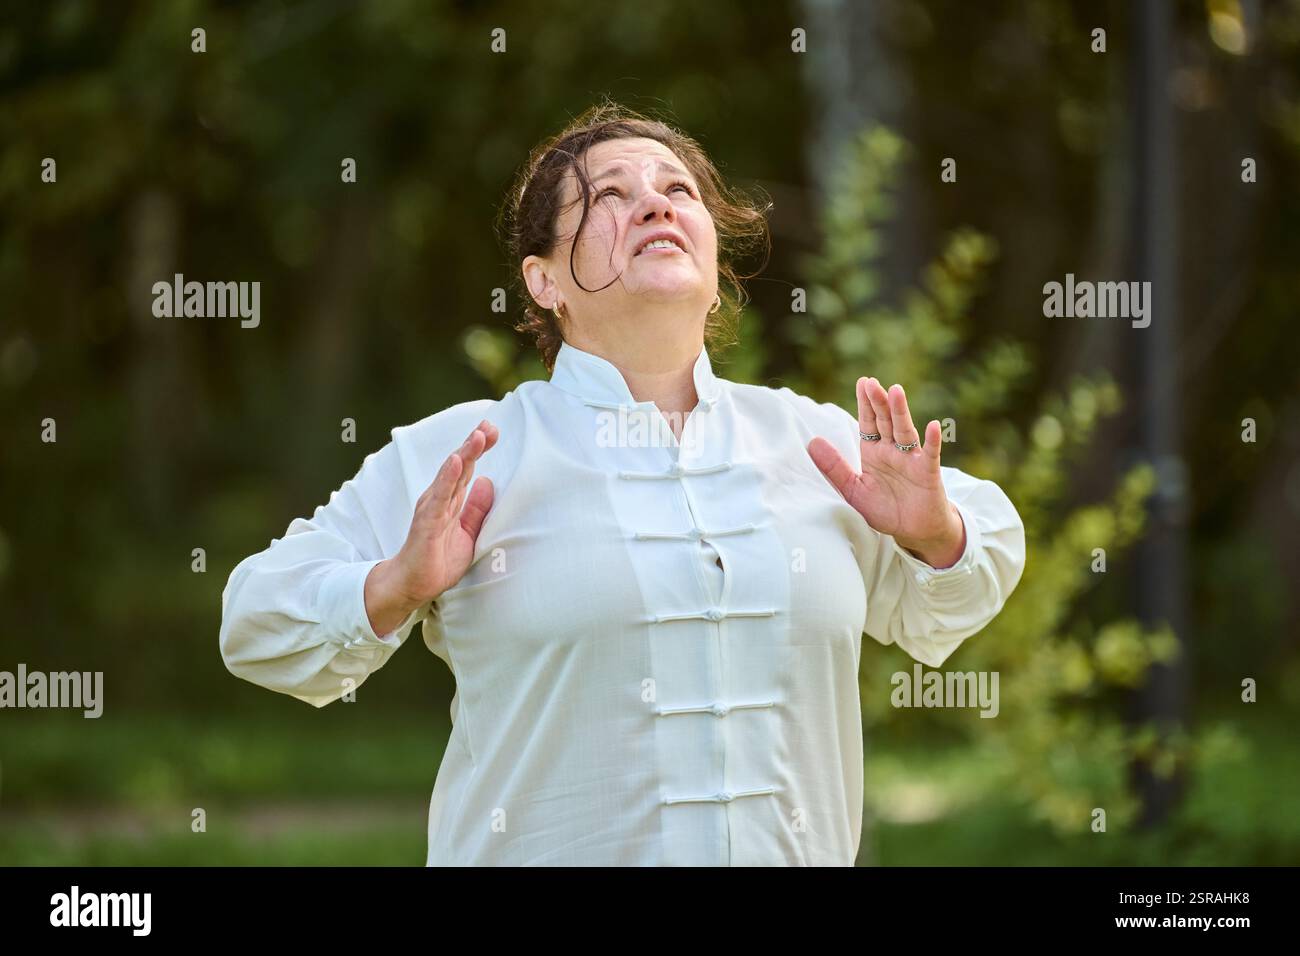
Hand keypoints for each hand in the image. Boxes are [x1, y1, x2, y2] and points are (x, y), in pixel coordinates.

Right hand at [365, 420, 497, 635]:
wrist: (412, 585)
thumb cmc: (437, 559)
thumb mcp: (467, 533)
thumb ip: (477, 509)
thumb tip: (488, 482)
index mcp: (450, 500)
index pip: (467, 469)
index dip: (479, 449)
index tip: (493, 430)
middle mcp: (439, 499)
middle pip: (459, 465)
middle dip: (474, 444)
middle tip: (489, 424)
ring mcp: (431, 509)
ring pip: (449, 476)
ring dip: (463, 454)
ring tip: (477, 436)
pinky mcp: (427, 523)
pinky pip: (438, 498)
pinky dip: (447, 478)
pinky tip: (455, 462)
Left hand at [807, 377, 964, 568]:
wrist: (914, 530)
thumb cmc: (885, 508)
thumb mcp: (853, 490)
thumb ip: (834, 468)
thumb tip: (812, 442)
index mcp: (874, 452)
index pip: (868, 423)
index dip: (865, 404)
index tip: (862, 382)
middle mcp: (893, 451)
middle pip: (885, 421)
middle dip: (878, 402)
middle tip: (871, 383)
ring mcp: (911, 460)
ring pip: (905, 431)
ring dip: (901, 412)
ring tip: (896, 391)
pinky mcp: (928, 473)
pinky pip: (930, 454)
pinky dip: (932, 440)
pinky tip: (932, 426)